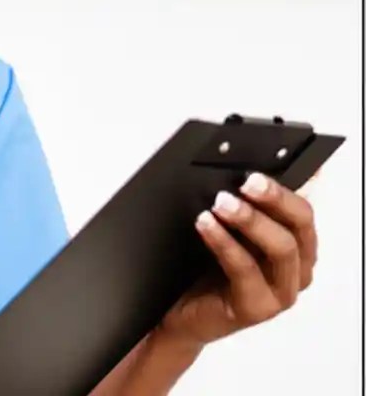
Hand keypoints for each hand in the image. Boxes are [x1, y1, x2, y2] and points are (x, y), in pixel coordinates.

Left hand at [157, 172, 318, 347]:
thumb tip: (241, 169)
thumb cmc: (204, 269)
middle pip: (299, 226)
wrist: (180, 313)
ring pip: (281, 248)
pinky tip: (205, 224)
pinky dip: (225, 243)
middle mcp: (296, 269)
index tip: (262, 169)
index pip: (303, 210)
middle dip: (274, 199)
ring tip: (220, 202)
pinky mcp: (258, 308)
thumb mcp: (227, 232)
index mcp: (296, 246)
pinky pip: (246, 270)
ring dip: (251, 220)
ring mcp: (281, 292)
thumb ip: (243, 207)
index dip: (286, 188)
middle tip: (247, 181)